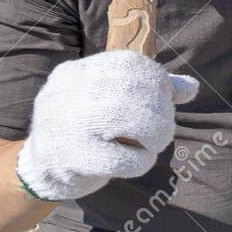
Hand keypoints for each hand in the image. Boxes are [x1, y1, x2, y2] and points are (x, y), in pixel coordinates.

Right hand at [15, 50, 197, 200]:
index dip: (157, 82)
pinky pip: (123, 159)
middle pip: (133, 89)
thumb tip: (191, 88)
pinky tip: (136, 162)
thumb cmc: (87, 130)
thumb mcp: (111, 101)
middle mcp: (68, 91)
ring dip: (156, 135)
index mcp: (78, 72)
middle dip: (161, 112)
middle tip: (162, 131)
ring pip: (130, 118)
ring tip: (153, 145)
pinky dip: (141, 162)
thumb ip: (150, 90)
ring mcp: (67, 124)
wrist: (40, 168)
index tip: (163, 101)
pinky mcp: (70, 158)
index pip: (129, 63)